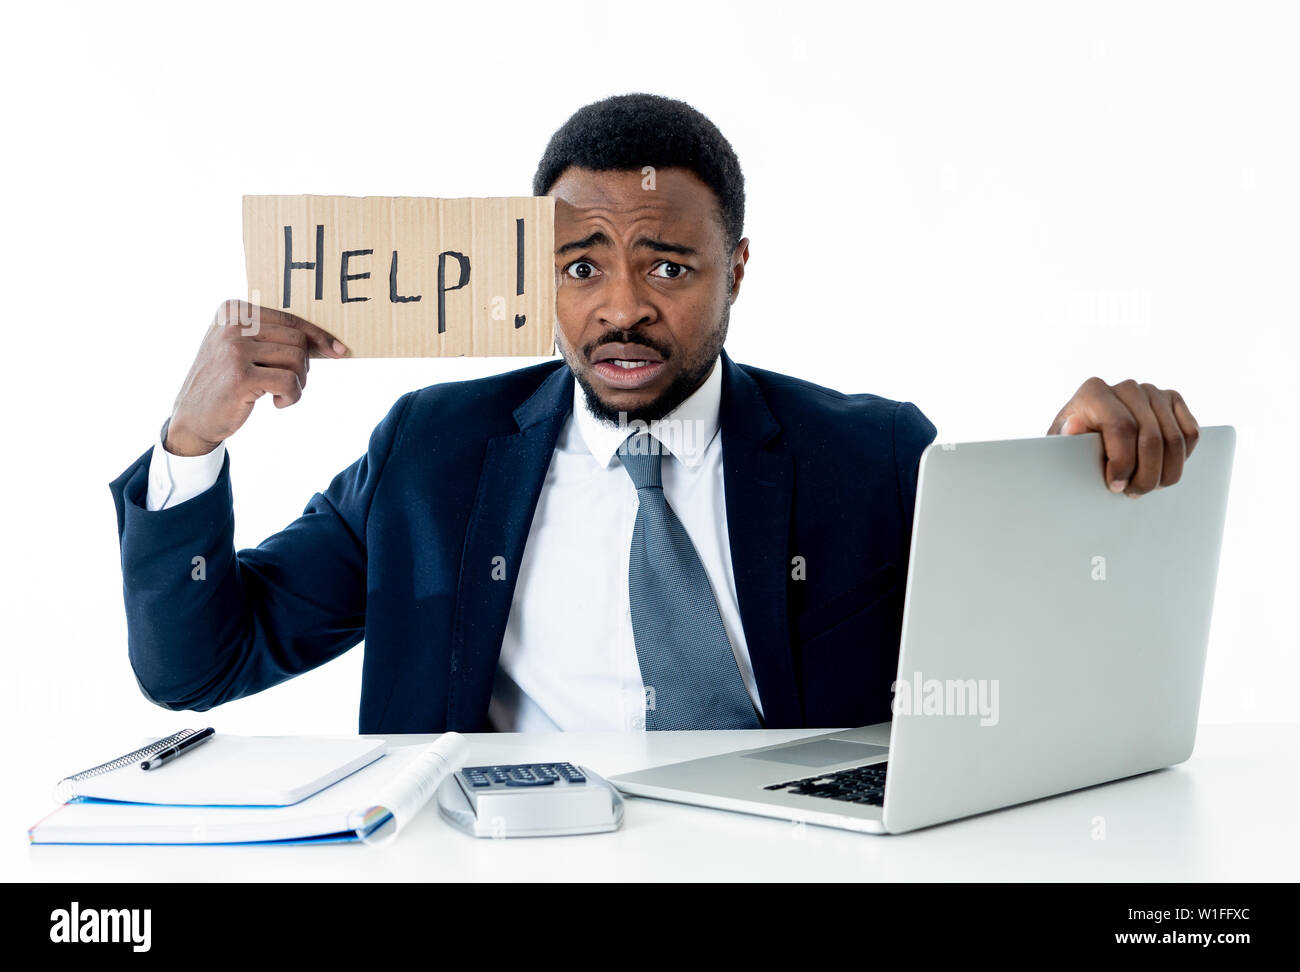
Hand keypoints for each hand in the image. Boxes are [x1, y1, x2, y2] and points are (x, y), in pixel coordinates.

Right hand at [165, 301, 346, 455]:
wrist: (193, 416)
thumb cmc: (227, 382)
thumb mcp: (243, 348)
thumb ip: (273, 337)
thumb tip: (328, 341)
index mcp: (233, 310)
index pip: (290, 319)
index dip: (318, 336)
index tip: (338, 350)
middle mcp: (232, 324)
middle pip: (297, 339)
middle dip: (303, 366)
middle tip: (288, 383)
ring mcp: (235, 349)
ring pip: (296, 359)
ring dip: (298, 383)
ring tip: (280, 393)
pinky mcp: (240, 375)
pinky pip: (289, 382)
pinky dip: (292, 396)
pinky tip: (277, 402)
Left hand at [1048, 378, 1198, 496]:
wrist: (1090, 435)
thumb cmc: (1074, 445)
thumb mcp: (1063, 447)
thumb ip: (1068, 439)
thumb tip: (1074, 424)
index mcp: (1094, 392)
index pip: (1122, 428)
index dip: (1123, 463)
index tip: (1116, 486)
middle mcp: (1126, 387)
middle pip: (1152, 438)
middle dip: (1146, 475)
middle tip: (1134, 493)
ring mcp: (1153, 392)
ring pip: (1175, 440)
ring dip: (1165, 473)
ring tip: (1147, 486)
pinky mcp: (1173, 400)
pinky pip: (1190, 434)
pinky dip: (1181, 459)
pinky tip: (1162, 469)